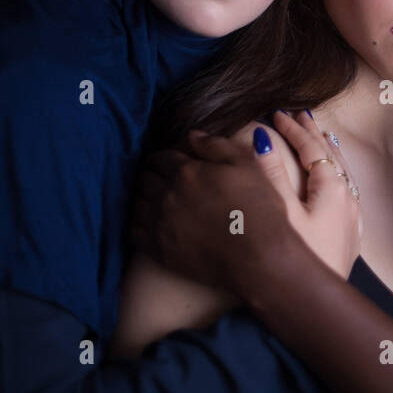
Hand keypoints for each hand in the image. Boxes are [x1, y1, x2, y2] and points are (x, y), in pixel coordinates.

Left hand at [132, 119, 360, 295]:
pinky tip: (148, 221)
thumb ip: (216, 145)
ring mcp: (159, 224)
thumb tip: (191, 135)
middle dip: (152, 174)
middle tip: (160, 177)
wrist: (259, 257)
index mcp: (186, 171)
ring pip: (137, 202)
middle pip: (146, 178)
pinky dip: (138, 222)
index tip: (167, 160)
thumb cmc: (259, 208)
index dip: (164, 157)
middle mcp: (167, 195)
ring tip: (153, 197)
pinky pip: (134, 230)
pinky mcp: (158, 250)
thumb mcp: (246, 165)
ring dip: (144, 196)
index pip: (162, 157)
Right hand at [267, 109, 363, 277]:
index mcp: (332, 189)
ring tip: (317, 136)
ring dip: (326, 152)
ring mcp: (352, 218)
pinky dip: (334, 175)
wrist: (315, 306)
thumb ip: (270, 174)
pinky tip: (332, 180)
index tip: (276, 114)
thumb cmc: (295, 260)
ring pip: (342, 172)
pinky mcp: (350, 237)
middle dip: (313, 133)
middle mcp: (348, 199)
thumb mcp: (278, 213)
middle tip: (299, 114)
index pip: (312, 147)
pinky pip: (345, 191)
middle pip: (331, 155)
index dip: (293, 129)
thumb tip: (262, 140)